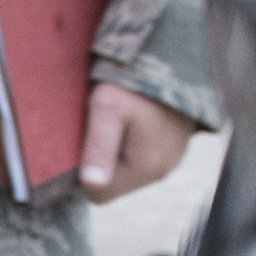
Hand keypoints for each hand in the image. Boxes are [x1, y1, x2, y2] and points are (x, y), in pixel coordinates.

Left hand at [76, 82, 193, 202]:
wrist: (175, 61)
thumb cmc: (134, 83)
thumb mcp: (107, 106)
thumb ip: (99, 146)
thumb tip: (92, 184)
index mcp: (145, 167)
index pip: (98, 194)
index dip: (81, 175)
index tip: (80, 144)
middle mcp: (160, 172)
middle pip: (112, 187)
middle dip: (96, 165)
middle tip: (94, 130)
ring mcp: (168, 163)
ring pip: (124, 175)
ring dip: (110, 156)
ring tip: (110, 125)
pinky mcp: (171, 152)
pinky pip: (138, 163)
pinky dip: (126, 148)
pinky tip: (125, 125)